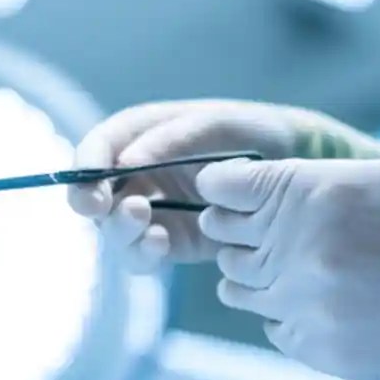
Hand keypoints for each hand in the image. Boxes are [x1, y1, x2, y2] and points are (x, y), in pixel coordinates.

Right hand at [67, 100, 379, 271]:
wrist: (294, 167)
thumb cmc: (253, 133)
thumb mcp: (216, 125)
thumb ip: (172, 140)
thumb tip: (126, 163)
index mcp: (139, 134)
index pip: (95, 149)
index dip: (85, 169)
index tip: (94, 190)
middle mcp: (137, 172)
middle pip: (95, 195)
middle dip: (99, 208)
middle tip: (130, 210)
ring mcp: (153, 208)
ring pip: (115, 230)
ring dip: (123, 233)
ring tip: (151, 229)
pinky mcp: (172, 239)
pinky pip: (144, 253)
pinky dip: (145, 254)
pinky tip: (162, 245)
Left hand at [195, 157, 379, 379]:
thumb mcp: (374, 176)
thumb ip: (304, 187)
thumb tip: (241, 198)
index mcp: (312, 194)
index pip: (224, 188)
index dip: (224, 189)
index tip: (230, 193)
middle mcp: (299, 249)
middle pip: (224, 241)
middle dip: (237, 233)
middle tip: (258, 232)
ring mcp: (309, 304)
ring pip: (239, 289)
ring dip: (254, 278)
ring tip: (292, 270)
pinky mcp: (323, 351)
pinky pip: (274, 330)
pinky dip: (285, 317)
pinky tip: (321, 304)